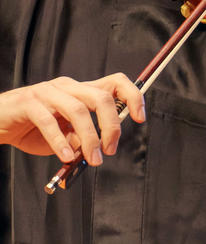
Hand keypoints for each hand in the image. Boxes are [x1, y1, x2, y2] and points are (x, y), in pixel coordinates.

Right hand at [0, 73, 145, 164]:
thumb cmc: (33, 128)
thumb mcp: (64, 136)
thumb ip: (82, 139)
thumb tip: (98, 150)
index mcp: (81, 90)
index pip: (115, 82)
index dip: (132, 96)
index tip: (139, 118)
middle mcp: (68, 86)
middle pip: (102, 97)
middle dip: (111, 125)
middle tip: (110, 150)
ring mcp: (48, 92)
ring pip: (78, 109)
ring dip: (90, 138)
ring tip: (93, 160)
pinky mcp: (29, 102)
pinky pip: (48, 120)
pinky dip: (60, 141)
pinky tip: (66, 157)